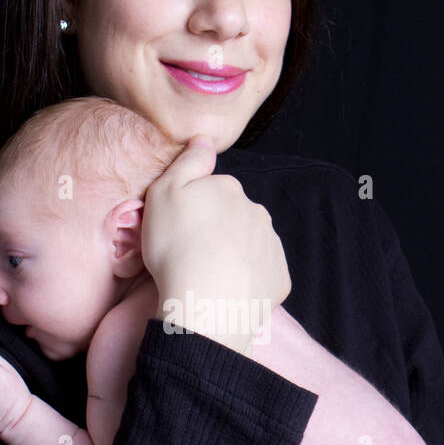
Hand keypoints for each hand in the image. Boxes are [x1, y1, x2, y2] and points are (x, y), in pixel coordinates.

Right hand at [140, 135, 290, 354]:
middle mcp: (257, 212)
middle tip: (191, 254)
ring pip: (250, 244)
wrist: (204, 305)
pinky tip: (227, 291)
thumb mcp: (164, 193)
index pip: (213, 190)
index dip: (194, 208)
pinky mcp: (279, 278)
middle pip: (234, 216)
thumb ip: (188, 162)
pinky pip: (261, 274)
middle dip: (218, 230)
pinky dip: (247, 281)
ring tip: (208, 275)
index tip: (179, 228)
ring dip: (234, 254)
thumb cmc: (175, 247)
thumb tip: (205, 139)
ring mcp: (271, 246)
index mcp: (230, 189)